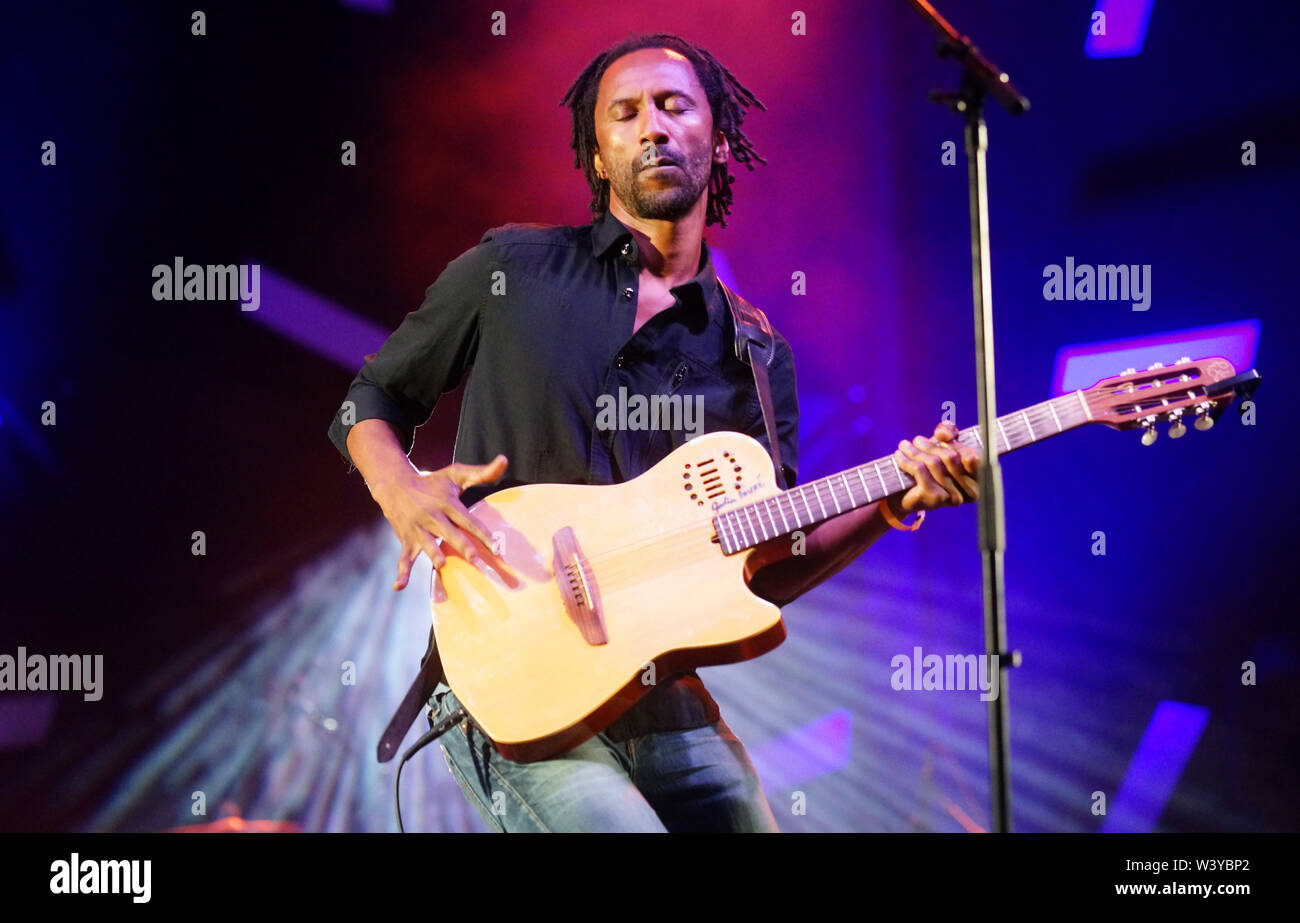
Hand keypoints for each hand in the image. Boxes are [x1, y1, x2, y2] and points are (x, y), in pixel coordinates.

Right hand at [371, 454, 518, 590]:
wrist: (395, 485)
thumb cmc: (432, 482)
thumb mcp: (455, 474)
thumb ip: (482, 472)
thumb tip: (505, 460)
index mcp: (447, 503)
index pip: (468, 520)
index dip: (482, 533)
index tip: (496, 547)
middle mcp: (433, 517)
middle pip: (449, 532)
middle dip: (461, 545)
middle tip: (474, 558)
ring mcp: (418, 529)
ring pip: (426, 544)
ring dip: (433, 554)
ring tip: (441, 565)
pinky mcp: (407, 540)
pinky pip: (403, 558)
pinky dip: (401, 572)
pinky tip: (399, 586)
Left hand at [889, 421, 979, 516]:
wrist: (905, 497)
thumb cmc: (928, 470)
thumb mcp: (942, 448)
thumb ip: (949, 434)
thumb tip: (945, 432)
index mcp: (978, 480)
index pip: (972, 456)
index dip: (956, 444)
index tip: (940, 438)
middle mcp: (970, 491)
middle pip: (951, 457)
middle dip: (931, 445)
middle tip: (917, 440)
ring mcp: (953, 497)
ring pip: (934, 462)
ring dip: (915, 451)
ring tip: (904, 446)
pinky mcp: (934, 499)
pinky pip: (920, 470)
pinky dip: (907, 460)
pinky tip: (899, 456)